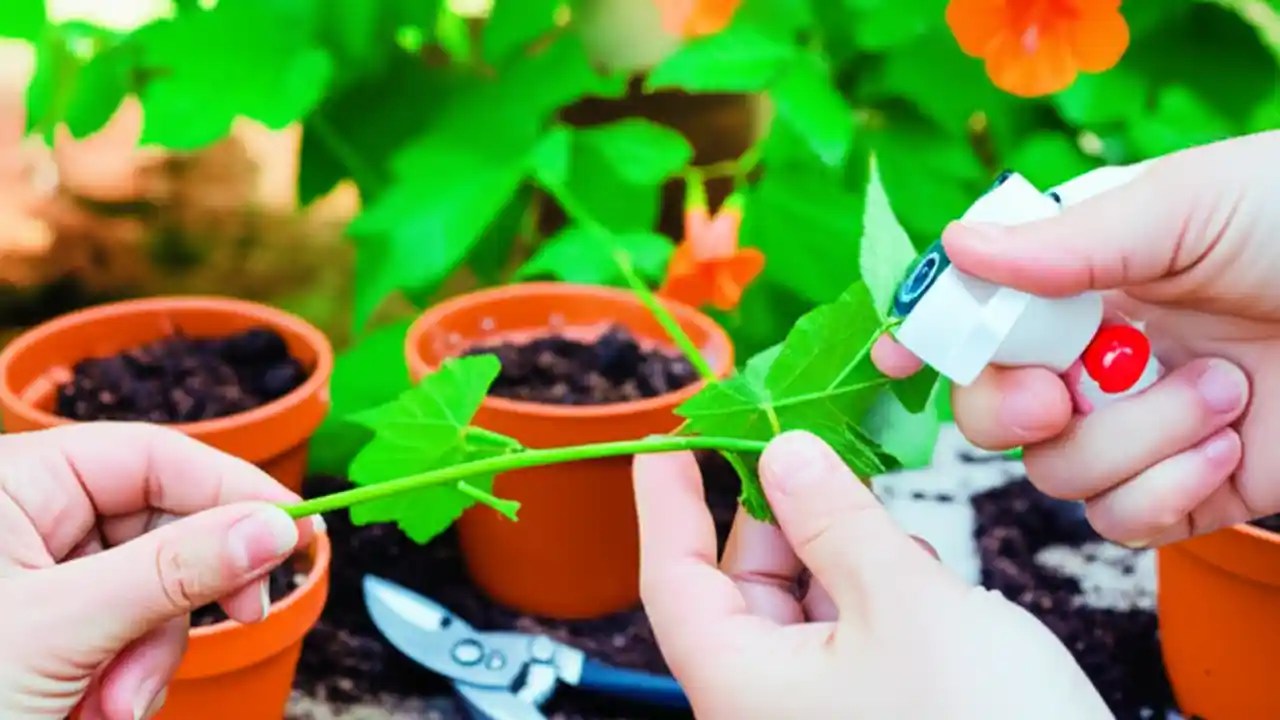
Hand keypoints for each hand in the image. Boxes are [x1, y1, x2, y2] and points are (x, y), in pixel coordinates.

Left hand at [0, 422, 318, 719]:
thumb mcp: (65, 629)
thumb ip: (174, 570)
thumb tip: (274, 526)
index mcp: (15, 484)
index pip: (153, 456)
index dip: (230, 489)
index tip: (294, 530)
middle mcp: (31, 518)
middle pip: (164, 524)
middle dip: (181, 599)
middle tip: (240, 622)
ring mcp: (43, 574)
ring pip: (156, 588)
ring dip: (151, 656)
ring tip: (111, 706)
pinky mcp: (56, 625)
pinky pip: (133, 630)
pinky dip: (131, 676)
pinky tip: (98, 709)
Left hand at [633, 431, 1110, 718]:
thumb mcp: (905, 604)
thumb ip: (838, 521)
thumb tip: (787, 457)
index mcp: (742, 686)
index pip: (674, 578)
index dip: (669, 503)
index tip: (669, 443)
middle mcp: (766, 707)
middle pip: (739, 588)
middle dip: (772, 512)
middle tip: (798, 440)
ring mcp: (817, 715)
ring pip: (799, 608)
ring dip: (829, 545)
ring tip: (864, 492)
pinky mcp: (868, 714)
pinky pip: (844, 636)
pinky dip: (865, 587)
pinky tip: (906, 560)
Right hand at [875, 129, 1279, 546]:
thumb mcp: (1186, 204)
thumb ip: (1066, 241)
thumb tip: (958, 247)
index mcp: (1086, 278)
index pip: (980, 311)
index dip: (930, 334)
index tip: (897, 357)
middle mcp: (1099, 355)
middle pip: (990, 409)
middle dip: (1009, 408)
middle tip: (1059, 392)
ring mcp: (1139, 426)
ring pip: (1056, 472)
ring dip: (1135, 436)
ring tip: (1222, 387)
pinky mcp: (1187, 488)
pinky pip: (1123, 521)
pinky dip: (1166, 490)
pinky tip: (1228, 442)